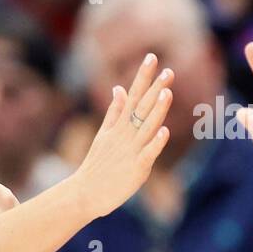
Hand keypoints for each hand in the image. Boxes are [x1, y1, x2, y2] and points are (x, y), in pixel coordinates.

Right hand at [74, 53, 173, 218]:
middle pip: (142, 108)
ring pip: (146, 127)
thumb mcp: (103, 134)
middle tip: (167, 70)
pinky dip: (155, 143)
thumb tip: (119, 88)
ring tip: (167, 92)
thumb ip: (114, 111)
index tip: (152, 58)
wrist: (85, 193)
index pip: (133, 96)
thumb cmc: (97, 165)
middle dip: (154, 88)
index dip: (143, 77)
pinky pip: (148, 154)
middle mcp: (125, 135)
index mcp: (119, 126)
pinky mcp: (136, 169)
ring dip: (157, 110)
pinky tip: (164, 131)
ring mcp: (131, 151)